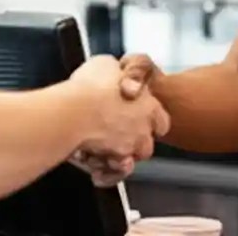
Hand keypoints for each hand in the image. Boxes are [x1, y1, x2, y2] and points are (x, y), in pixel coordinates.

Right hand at [67, 55, 169, 183]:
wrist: (76, 111)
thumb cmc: (90, 87)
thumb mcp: (104, 63)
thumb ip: (115, 71)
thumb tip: (113, 71)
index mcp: (149, 105)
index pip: (162, 120)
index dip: (150, 120)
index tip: (138, 117)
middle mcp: (144, 129)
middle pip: (146, 144)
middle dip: (133, 142)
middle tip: (114, 133)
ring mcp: (130, 148)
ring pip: (129, 161)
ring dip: (117, 156)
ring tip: (99, 148)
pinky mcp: (113, 164)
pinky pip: (112, 174)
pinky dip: (104, 172)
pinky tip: (92, 162)